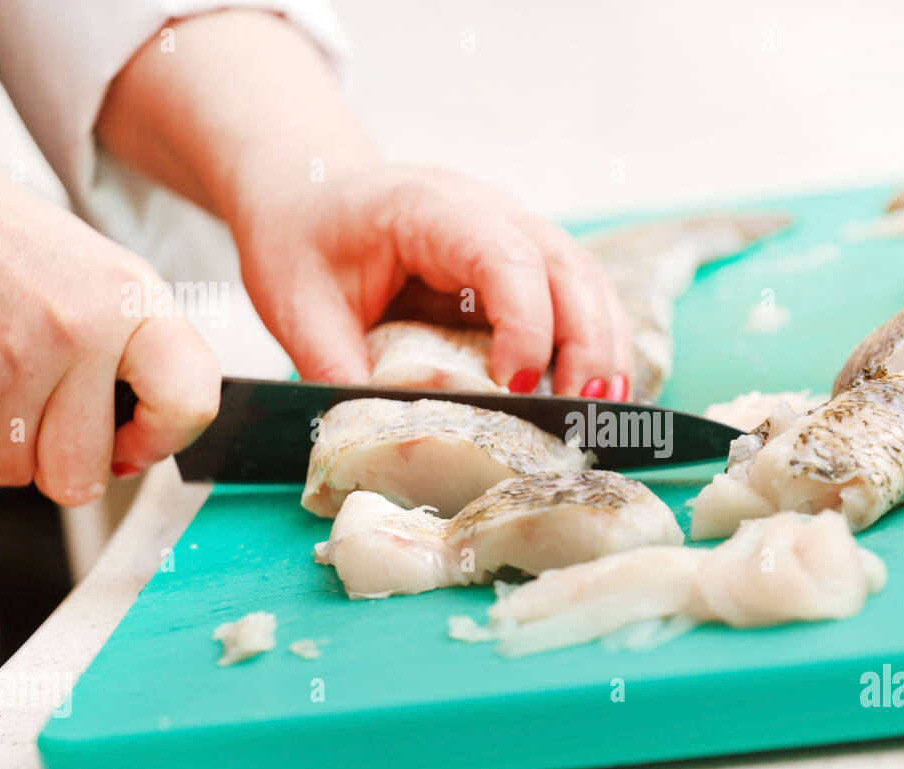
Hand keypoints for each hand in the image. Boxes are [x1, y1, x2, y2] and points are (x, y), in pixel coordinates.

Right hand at [0, 159, 219, 503]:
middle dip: (57, 464)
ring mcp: (14, 351)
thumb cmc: (2, 238)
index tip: (136, 446)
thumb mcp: (93, 278)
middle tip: (44, 422)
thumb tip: (142, 443)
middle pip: (80, 471)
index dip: (163, 442)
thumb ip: (132, 352)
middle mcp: (81, 325)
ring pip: (12, 465)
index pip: (189, 401)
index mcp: (131, 298)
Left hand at [230, 163, 631, 396]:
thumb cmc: (303, 239)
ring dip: (606, 346)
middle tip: (585, 411)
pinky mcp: (526, 261)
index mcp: (428, 209)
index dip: (524, 322)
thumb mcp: (298, 306)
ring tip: (606, 410)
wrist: (308, 194)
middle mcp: (488, 210)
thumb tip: (382, 439)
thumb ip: (337, 369)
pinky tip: (597, 392)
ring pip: (588, 281)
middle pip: (567, 267)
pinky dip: (597, 342)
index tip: (516, 386)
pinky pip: (580, 296)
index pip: (504, 257)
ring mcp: (515, 231)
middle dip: (588, 343)